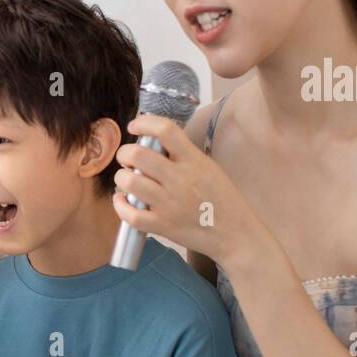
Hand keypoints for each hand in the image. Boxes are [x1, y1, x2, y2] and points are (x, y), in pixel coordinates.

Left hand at [112, 113, 259, 266]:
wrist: (235, 234)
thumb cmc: (223, 200)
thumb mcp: (208, 167)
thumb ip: (183, 154)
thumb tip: (154, 143)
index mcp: (193, 161)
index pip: (165, 130)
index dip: (144, 123)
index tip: (135, 126)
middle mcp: (180, 179)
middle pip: (138, 155)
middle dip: (124, 153)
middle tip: (127, 159)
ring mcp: (170, 204)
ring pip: (129, 182)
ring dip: (121, 178)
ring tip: (126, 180)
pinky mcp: (163, 225)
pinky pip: (130, 214)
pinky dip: (120, 205)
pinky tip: (124, 201)